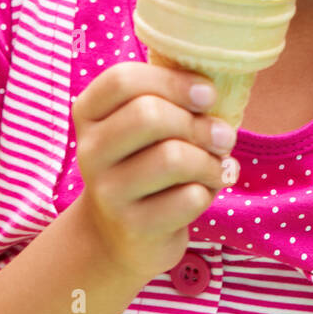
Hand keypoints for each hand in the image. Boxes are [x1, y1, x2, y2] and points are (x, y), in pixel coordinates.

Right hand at [71, 62, 237, 283]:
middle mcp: (90, 150)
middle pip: (148, 115)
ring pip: (172, 157)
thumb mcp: (148, 125)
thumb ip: (171, 98)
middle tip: (222, 136)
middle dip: (199, 123)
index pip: (123, 79)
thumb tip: (213, 91)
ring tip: (218, 167)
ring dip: (209, 161)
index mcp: (90, 112)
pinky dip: (208, 192)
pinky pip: (188, 198)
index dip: (173, 81)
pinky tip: (204, 193)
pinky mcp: (132, 227)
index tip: (208, 94)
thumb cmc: (147, 161)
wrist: (122, 234)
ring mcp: (107, 192)